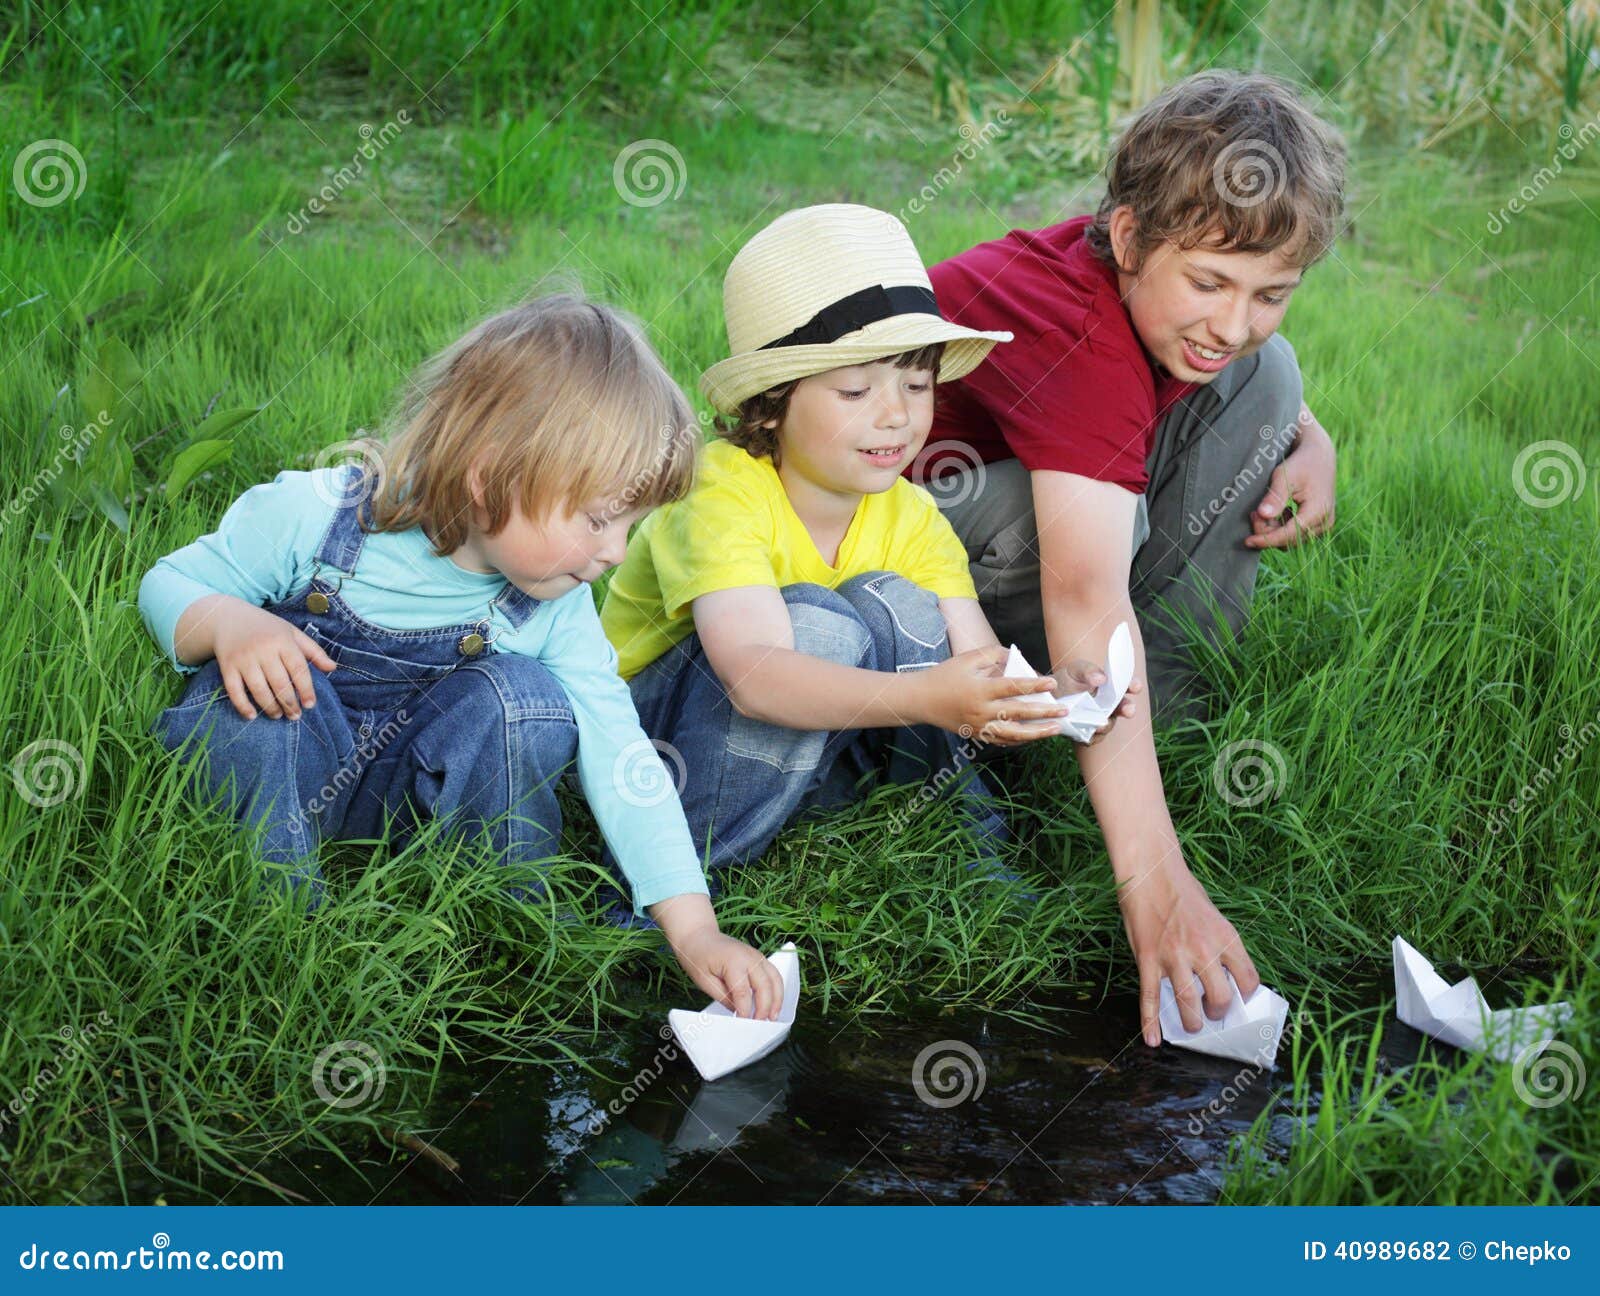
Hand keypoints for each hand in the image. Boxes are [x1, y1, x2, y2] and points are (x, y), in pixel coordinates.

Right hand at [209, 599, 336, 719]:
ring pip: (258, 689)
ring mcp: (243, 658)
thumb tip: (332, 668)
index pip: (298, 669)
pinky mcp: (227, 666)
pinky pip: (234, 690)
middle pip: (279, 682)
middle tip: (295, 716)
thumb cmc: (266, 628)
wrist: (228, 617)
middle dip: (289, 703)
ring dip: (270, 707)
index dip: (306, 689)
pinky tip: (252, 716)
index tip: (310, 705)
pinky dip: (243, 705)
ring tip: (278, 716)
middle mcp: (263, 649)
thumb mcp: (292, 633)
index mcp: (282, 640)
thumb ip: (313, 651)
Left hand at [650, 893, 783, 1019]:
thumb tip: (739, 1014)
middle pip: (764, 986)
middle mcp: (750, 956)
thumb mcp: (705, 981)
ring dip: (776, 999)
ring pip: (775, 979)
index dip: (744, 1011)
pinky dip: (777, 989)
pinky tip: (774, 1003)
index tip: (743, 1025)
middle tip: (759, 1024)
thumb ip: (724, 998)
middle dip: (764, 1008)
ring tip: (773, 1017)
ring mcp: (757, 955)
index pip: (743, 992)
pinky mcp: (760, 958)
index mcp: (733, 961)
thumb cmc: (698, 957)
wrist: (698, 936)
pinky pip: (774, 974)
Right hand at [915, 645, 1070, 745]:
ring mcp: (979, 726)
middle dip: (1044, 712)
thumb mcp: (968, 659)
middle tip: (1064, 710)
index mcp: (980, 689)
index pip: (1013, 687)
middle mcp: (981, 711)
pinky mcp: (976, 735)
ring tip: (1055, 729)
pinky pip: (1002, 741)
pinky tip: (1034, 736)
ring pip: (1013, 734)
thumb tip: (1019, 661)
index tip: (1052, 683)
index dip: (1034, 685)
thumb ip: (994, 655)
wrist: (921, 700)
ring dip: (1037, 733)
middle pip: (1018, 713)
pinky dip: (1020, 740)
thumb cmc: (946, 675)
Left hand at [1054, 656, 1142, 745]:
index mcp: (1111, 687)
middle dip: (1128, 709)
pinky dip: (1091, 736)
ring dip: (1106, 725)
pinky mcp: (1088, 733)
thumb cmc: (1067, 680)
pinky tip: (1087, 734)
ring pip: (1108, 724)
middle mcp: (1110, 705)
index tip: (1135, 687)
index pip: (1127, 686)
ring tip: (1101, 723)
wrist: (1048, 697)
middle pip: (1124, 708)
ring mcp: (1100, 720)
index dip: (1134, 686)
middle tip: (1129, 711)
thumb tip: (1101, 679)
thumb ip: (1089, 671)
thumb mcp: (1076, 670)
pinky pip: (1093, 738)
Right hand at [1117, 857, 1258, 1046]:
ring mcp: (1175, 956)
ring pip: (1188, 1003)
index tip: (1240, 998)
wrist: (1151, 870)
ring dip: (1191, 1022)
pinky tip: (1153, 1040)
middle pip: (1220, 998)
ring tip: (1191, 1026)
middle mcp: (1204, 950)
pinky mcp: (1149, 959)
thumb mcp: (1213, 913)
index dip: (1246, 994)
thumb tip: (1222, 971)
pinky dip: (1150, 1023)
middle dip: (1217, 1012)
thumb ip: (1219, 942)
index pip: (1248, 978)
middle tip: (1212, 1014)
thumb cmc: (1182, 890)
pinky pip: (1151, 998)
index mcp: (1226, 937)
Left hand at [1247, 404, 1335, 548]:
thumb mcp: (1284, 476)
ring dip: (1273, 529)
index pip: (1288, 535)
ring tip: (1262, 510)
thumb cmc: (1301, 463)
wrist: (1319, 455)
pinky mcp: (1318, 522)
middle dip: (1267, 531)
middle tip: (1253, 513)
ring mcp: (1323, 524)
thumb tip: (1263, 515)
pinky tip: (1272, 511)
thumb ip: (1275, 497)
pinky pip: (1295, 533)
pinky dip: (1281, 526)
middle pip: (1289, 539)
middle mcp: (1324, 522)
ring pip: (1291, 538)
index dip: (1266, 540)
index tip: (1247, 540)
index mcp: (1317, 511)